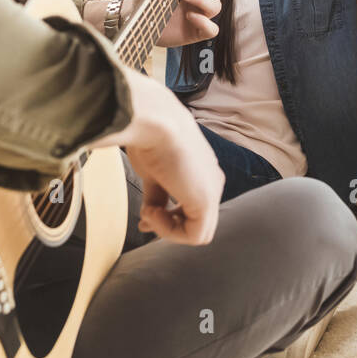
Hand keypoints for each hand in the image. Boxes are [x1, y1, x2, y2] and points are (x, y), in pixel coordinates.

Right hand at [116, 69, 222, 243]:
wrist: (154, 122)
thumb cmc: (150, 137)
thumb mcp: (153, 171)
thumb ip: (157, 193)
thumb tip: (151, 211)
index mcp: (202, 171)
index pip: (190, 203)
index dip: (167, 214)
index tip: (145, 214)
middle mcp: (211, 181)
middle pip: (196, 219)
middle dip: (168, 225)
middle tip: (144, 221)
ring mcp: (212, 191)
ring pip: (198, 231)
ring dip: (168, 229)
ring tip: (149, 212)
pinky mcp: (206, 201)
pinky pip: (195, 235)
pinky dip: (170, 232)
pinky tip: (153, 212)